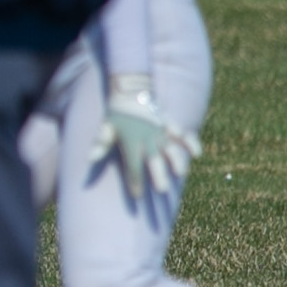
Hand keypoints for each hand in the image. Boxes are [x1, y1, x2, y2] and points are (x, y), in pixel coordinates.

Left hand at [89, 73, 200, 200]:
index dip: (135, 181)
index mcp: (131, 141)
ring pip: (171, 148)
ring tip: (180, 173)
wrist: (132, 91)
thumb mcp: (106, 127)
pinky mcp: (171, 125)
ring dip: (176, 161)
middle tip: (161, 190)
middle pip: (154, 160)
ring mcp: (161, 131)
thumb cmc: (117, 114)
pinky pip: (183, 134)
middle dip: (158, 175)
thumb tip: (90, 158)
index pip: (133, 165)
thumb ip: (100, 143)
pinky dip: (190, 142)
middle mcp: (148, 138)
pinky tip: (196, 153)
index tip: (137, 196)